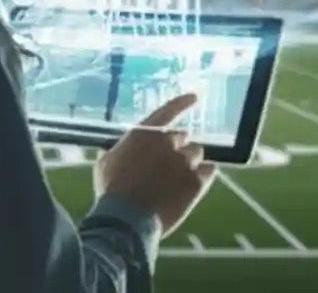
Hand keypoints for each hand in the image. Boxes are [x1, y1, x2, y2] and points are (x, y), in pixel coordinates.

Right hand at [92, 93, 217, 237]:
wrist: (126, 219)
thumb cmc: (112, 191)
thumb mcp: (107, 163)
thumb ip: (122, 150)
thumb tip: (124, 148)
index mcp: (145, 134)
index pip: (168, 111)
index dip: (182, 102)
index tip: (194, 97)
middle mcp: (167, 142)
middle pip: (183, 138)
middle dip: (176, 149)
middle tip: (167, 168)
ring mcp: (184, 161)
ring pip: (196, 154)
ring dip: (189, 163)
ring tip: (176, 181)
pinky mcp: (196, 181)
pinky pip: (210, 170)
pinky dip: (204, 175)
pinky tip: (193, 185)